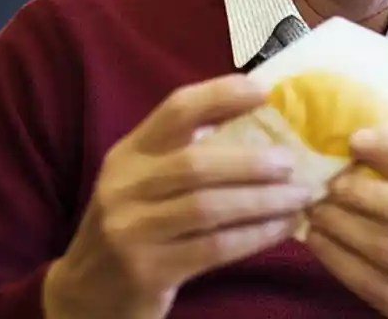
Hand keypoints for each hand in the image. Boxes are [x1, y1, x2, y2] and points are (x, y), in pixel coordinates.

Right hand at [43, 75, 311, 318]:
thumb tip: (259, 121)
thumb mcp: (144, 183)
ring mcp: (130, 230)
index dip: (221, 95)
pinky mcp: (146, 271)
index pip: (175, 110)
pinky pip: (214, 248)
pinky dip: (256, 235)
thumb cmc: (134, 227)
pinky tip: (284, 227)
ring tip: (301, 195)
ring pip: (208, 207)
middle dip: (252, 160)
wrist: (86, 295)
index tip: (264, 91)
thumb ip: (186, 153)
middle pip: (196, 162)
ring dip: (263, 200)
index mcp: (128, 154)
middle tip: (293, 161)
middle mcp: (123, 187)